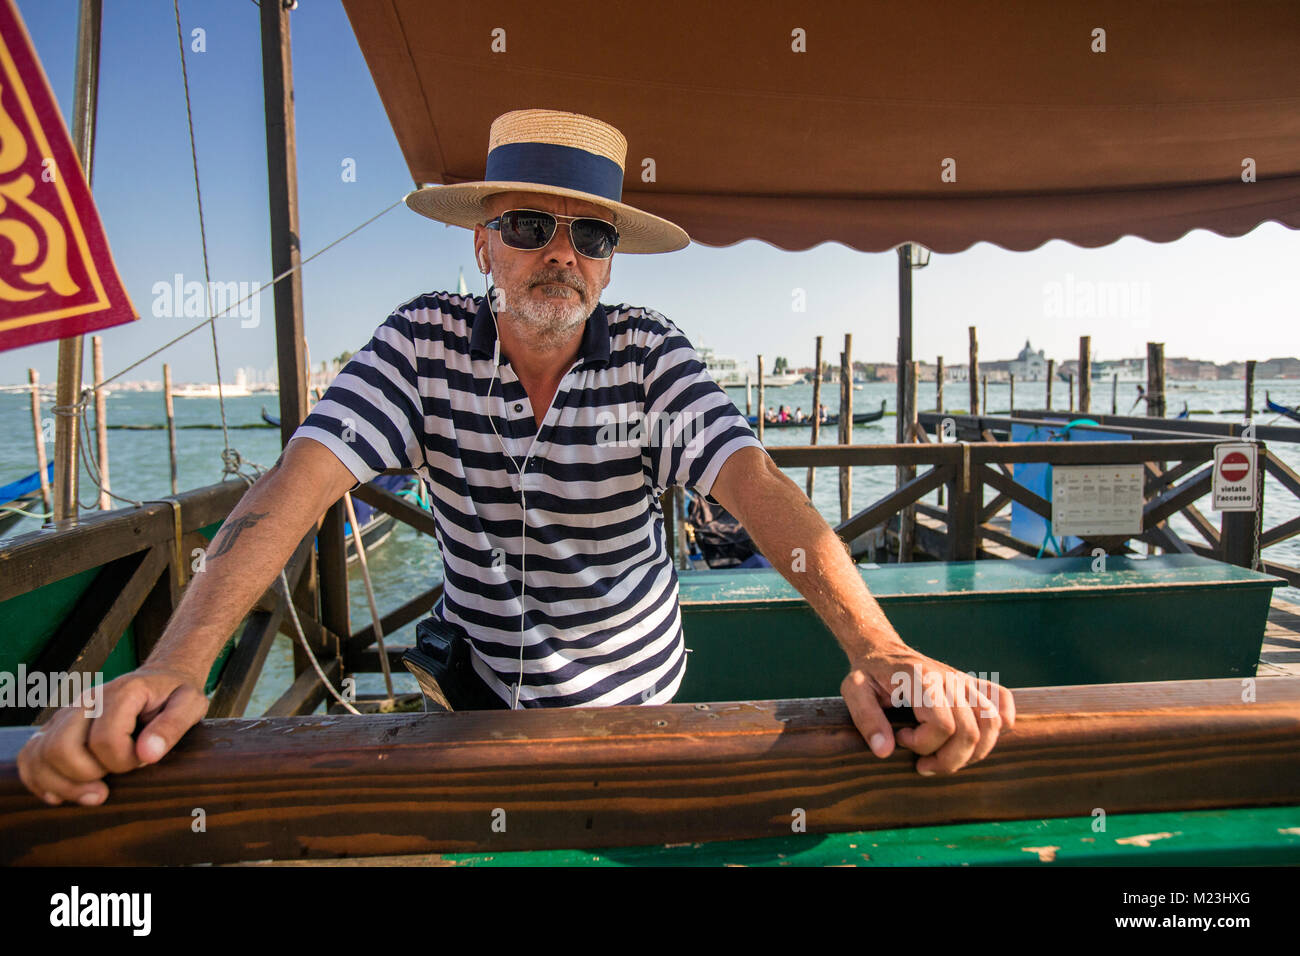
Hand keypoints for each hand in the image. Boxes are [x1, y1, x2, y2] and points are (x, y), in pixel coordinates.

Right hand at [16, 664, 208, 805]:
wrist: (160, 681)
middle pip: (61, 749)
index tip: (144, 759)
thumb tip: (147, 754)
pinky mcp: (56, 727)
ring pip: (40, 755)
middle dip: (88, 776)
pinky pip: (30, 755)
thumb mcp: (190, 705)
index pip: (105, 741)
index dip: (125, 761)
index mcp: (121, 693)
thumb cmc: (175, 696)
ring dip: (64, 783)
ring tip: (93, 791)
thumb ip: (172, 727)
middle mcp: (86, 701)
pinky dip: (40, 779)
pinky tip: (63, 792)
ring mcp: (67, 713)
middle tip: (115, 777)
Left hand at [840, 645, 1014, 774]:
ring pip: (993, 724)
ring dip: (972, 752)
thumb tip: (885, 752)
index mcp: (921, 680)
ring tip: (945, 755)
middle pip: (971, 732)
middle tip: (922, 761)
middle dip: (948, 759)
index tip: (902, 739)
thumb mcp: (854, 691)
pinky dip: (1000, 724)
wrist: (882, 650)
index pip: (944, 726)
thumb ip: (866, 720)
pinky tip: (976, 737)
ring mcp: (964, 681)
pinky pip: (1003, 702)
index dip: (924, 745)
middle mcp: (949, 678)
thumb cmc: (868, 674)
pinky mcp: (973, 684)